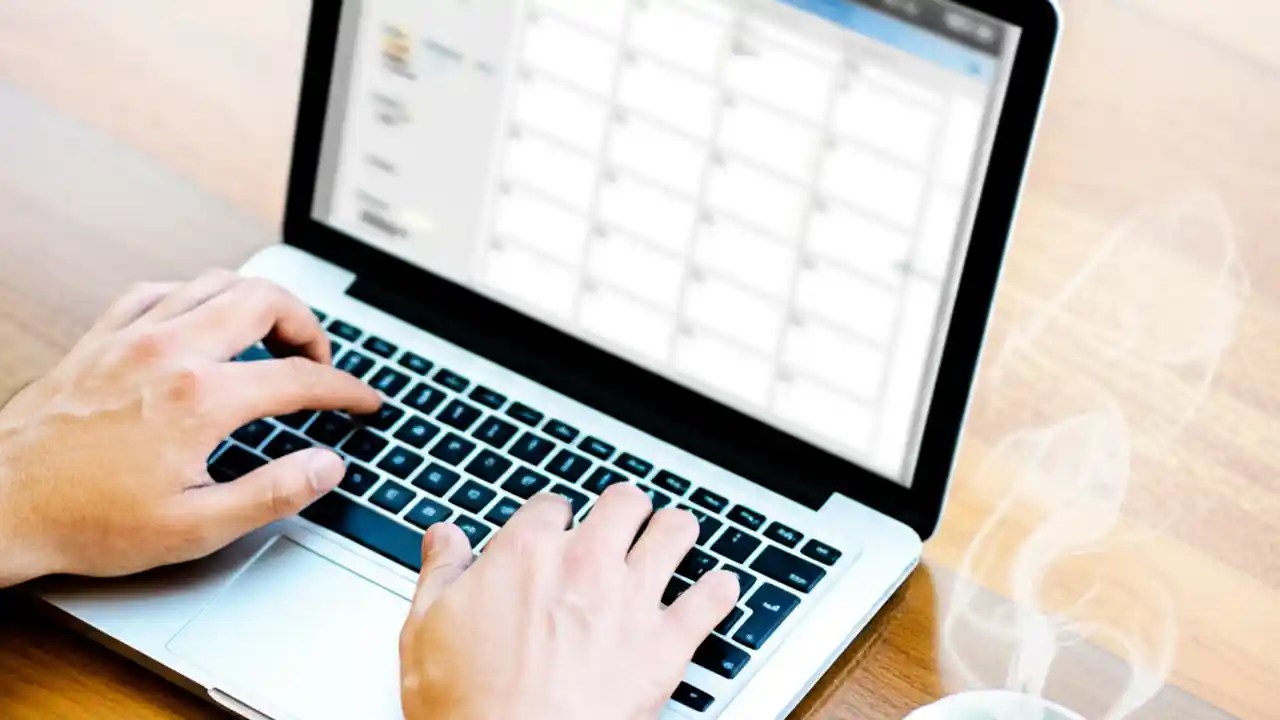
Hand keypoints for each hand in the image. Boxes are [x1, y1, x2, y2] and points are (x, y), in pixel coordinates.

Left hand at [0, 270, 380, 585]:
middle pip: (265, 301)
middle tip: (317, 361)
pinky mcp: (100, 338)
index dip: (346, 390)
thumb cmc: (87, 521)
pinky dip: (195, 297)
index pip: (300, 380)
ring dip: (257, 302)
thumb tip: (326, 466)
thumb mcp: (195, 528)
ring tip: (271, 336)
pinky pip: (159, 291)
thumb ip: (273, 494)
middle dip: (308, 326)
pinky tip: (201, 322)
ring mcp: (133, 338)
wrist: (1, 505)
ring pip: (215, 282)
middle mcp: (171, 354)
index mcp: (201, 400)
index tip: (363, 401)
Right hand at [399, 483, 738, 719]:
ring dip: (674, 532)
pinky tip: (718, 589)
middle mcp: (585, 563)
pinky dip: (719, 592)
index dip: (554, 518)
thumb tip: (444, 537)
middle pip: (623, 503)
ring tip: (673, 537)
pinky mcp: (666, 644)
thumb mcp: (425, 631)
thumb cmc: (467, 706)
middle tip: (622, 524)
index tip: (555, 533)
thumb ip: (440, 573)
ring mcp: (632, 600)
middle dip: (623, 511)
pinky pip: (712, 601)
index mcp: (527, 553)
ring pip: (674, 532)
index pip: (551, 505)